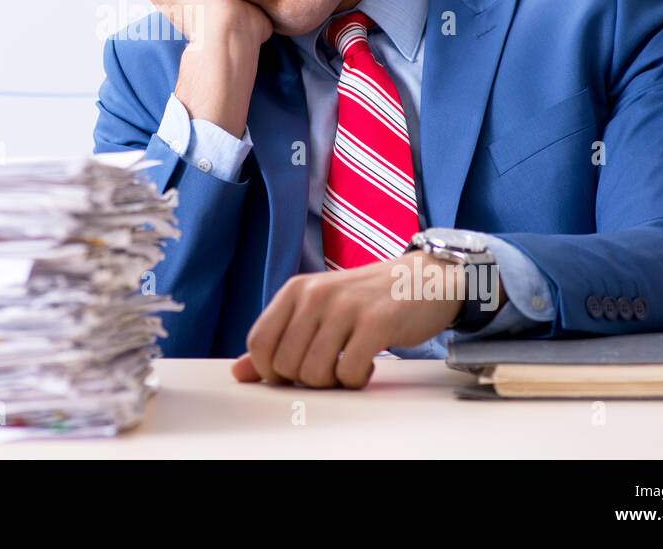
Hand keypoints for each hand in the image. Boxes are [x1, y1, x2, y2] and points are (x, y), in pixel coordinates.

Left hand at [230, 252, 469, 388]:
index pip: (259, 343)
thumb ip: (278, 339)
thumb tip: (239, 372)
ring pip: (314, 373)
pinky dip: (357, 380)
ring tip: (348, 363)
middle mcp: (316, 294)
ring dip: (332, 382)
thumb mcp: (316, 311)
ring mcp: (346, 307)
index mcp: (295, 290)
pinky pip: (349, 374)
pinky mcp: (377, 323)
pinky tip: (367, 364)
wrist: (423, 280)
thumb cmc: (365, 300)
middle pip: (286, 365)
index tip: (293, 370)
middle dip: (305, 378)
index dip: (270, 370)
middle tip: (329, 366)